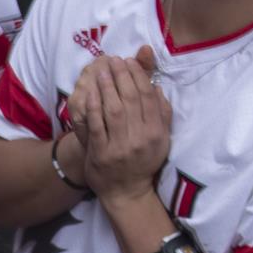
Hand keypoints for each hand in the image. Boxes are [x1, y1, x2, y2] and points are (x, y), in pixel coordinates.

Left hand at [79, 46, 170, 202]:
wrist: (127, 191)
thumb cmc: (144, 161)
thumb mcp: (160, 139)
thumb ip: (162, 114)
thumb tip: (156, 88)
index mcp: (157, 132)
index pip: (148, 97)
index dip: (138, 77)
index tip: (130, 62)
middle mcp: (141, 138)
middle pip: (131, 100)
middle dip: (122, 77)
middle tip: (114, 60)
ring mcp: (120, 146)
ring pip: (114, 110)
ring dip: (107, 88)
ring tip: (102, 71)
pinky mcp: (101, 153)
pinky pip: (96, 126)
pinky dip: (93, 108)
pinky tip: (90, 93)